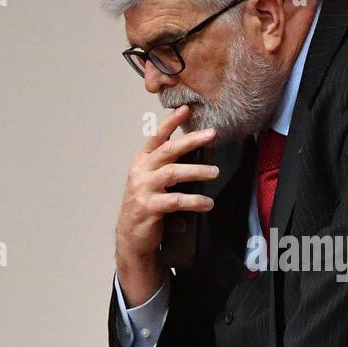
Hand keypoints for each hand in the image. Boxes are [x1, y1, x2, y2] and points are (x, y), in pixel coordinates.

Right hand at [115, 104, 219, 304]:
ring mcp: (143, 189)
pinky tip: (207, 203)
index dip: (171, 122)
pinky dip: (194, 201)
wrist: (132, 237)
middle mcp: (141, 172)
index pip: (157, 137)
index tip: (186, 109)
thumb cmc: (147, 205)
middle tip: (212, 134)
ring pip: (173, 173)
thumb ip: (165, 165)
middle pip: (168, 150)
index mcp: (142, 162)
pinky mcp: (148, 208)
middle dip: (191, 140)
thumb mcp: (152, 181)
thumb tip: (195, 150)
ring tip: (215, 172)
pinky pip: (175, 201)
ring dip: (197, 171)